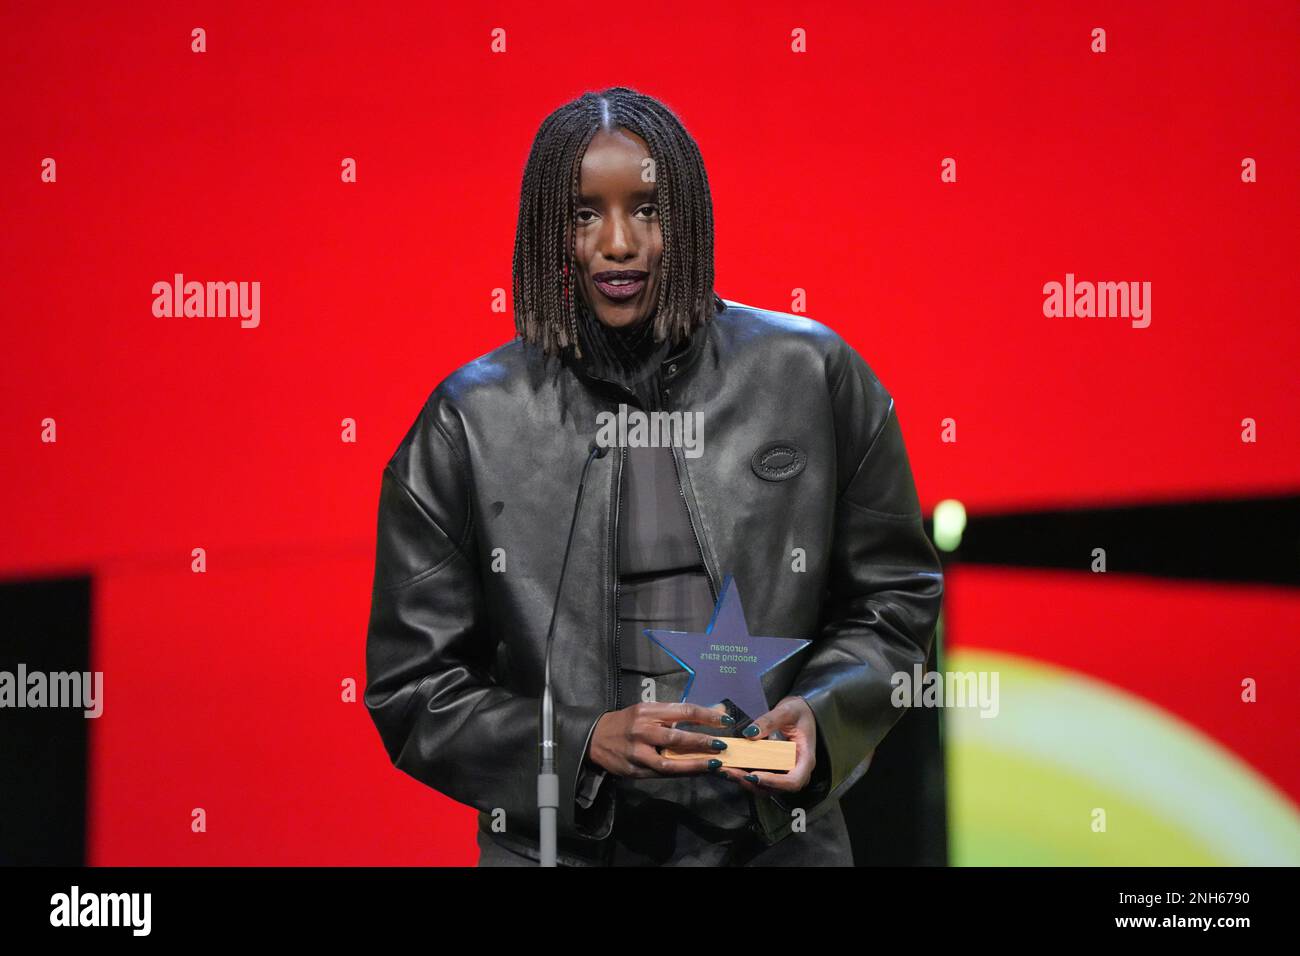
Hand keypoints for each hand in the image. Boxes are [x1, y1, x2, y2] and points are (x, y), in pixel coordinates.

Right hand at [586, 702, 733, 778]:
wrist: (595, 739)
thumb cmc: (628, 722)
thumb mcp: (648, 711)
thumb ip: (676, 714)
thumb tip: (712, 711)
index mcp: (648, 711)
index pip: (683, 711)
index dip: (706, 716)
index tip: (726, 720)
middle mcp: (643, 730)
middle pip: (677, 737)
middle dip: (702, 741)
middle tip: (723, 745)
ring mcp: (638, 753)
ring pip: (669, 761)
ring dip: (694, 763)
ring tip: (714, 764)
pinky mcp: (635, 770)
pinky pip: (662, 773)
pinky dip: (681, 773)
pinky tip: (696, 772)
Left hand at [718, 696, 816, 794]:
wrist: (799, 714)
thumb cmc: (799, 713)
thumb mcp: (786, 711)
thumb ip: (769, 721)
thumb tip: (750, 734)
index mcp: (805, 759)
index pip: (793, 781)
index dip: (774, 782)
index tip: (754, 775)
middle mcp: (796, 771)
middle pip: (775, 788)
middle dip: (751, 782)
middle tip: (730, 771)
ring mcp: (784, 774)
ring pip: (764, 787)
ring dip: (744, 781)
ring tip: (725, 769)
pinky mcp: (773, 772)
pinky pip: (759, 779)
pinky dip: (743, 776)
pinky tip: (729, 767)